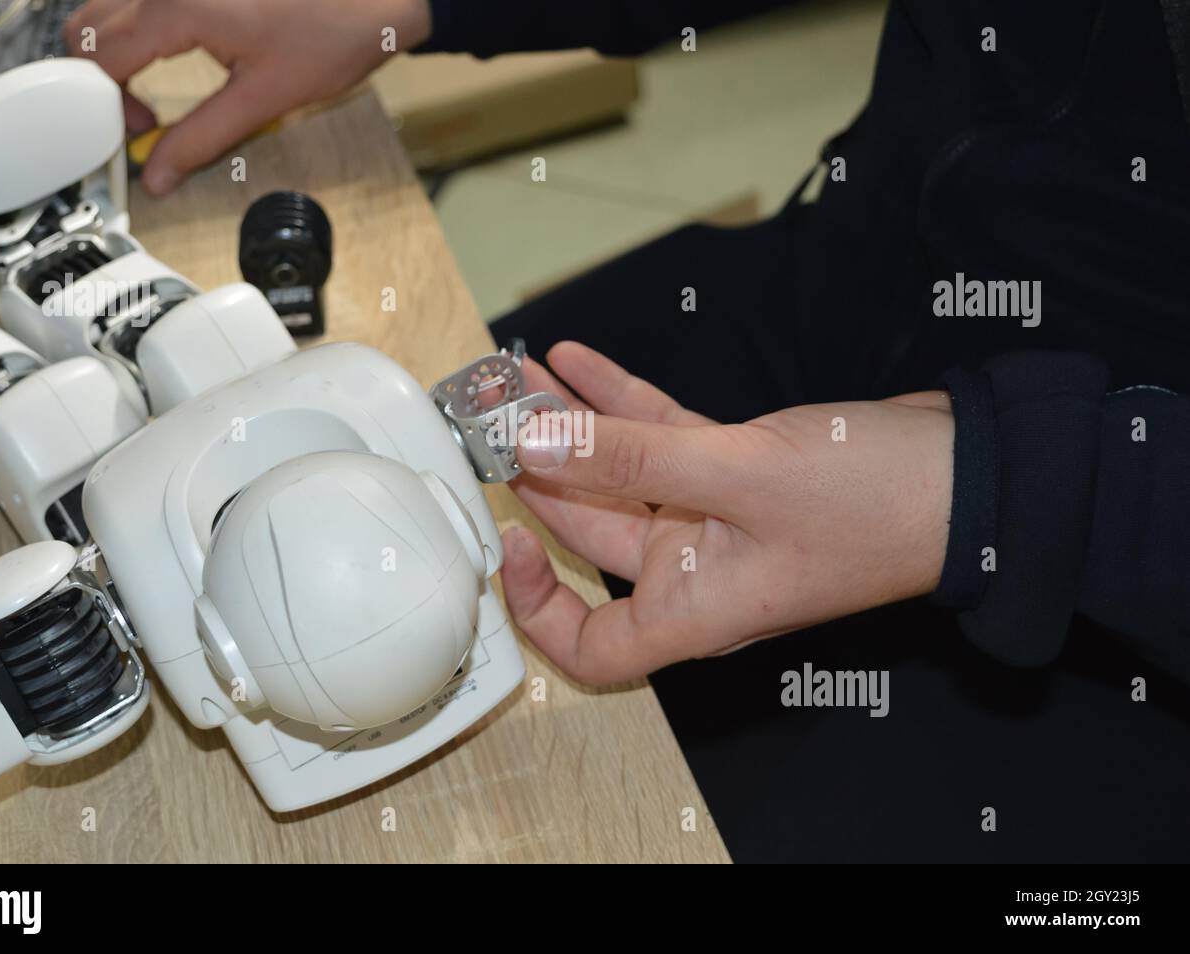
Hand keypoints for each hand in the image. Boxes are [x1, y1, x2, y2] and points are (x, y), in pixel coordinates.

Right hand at [65, 0, 431, 193]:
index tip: (134, 135)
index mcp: (179, 9)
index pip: (100, 58)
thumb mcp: (264, 100)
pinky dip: (139, 31)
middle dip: (101, 78)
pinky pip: (140, 1)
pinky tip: (171, 57)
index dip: (105, 107)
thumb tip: (158, 175)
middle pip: (88, 26)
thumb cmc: (333, 32)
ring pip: (108, 9)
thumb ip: (202, 138)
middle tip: (145, 118)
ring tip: (156, 89)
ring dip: (116, 53)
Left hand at [501, 342, 953, 684]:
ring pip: (623, 474)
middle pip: (594, 534)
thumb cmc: (875, 505)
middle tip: (498, 421)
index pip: (593, 644)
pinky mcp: (738, 474)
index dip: (540, 608)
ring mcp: (716, 521)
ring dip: (573, 429)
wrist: (973, 475)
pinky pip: (662, 440)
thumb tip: (536, 439)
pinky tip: (579, 363)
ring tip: (524, 380)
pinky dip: (622, 405)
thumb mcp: (735, 474)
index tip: (508, 545)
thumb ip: (628, 455)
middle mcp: (697, 572)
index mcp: (693, 606)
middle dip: (542, 475)